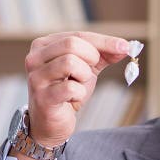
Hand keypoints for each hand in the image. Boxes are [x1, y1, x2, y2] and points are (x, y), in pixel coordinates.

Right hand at [24, 31, 129, 146]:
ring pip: (69, 62)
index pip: (78, 35)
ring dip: (84, 76)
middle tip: (89, 73)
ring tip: (78, 85)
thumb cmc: (66, 92)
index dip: (104, 41)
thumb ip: (103, 55)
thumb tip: (124, 46)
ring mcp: (37, 78)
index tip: (125, 47)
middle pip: (72, 44)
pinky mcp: (43, 97)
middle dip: (91, 58)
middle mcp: (35, 58)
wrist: (51, 124)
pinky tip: (73, 99)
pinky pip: (71, 88)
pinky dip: (80, 93)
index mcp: (44, 45)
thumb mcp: (86, 69)